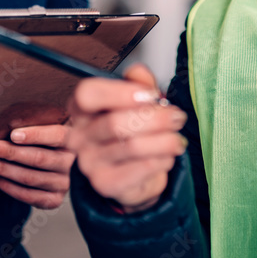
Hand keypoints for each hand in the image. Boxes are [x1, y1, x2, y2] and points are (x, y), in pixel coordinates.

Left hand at [0, 121, 74, 209]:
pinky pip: (29, 196)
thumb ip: (25, 122)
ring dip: (4, 169)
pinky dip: (9, 186)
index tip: (13, 134)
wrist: (39, 162)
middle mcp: (71, 161)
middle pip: (40, 158)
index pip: (58, 136)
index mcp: (72, 137)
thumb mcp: (33, 123)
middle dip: (11, 152)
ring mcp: (64, 182)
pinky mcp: (54, 199)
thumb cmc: (34, 137)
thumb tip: (8, 126)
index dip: (36, 135)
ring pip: (31, 178)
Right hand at [66, 64, 186, 211]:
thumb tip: (138, 74)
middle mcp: (79, 136)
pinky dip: (163, 159)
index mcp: (82, 109)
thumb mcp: (138, 101)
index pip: (87, 94)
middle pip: (115, 123)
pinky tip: (166, 156)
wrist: (135, 174)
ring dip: (165, 140)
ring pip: (133, 147)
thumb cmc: (133, 132)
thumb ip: (139, 82)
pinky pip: (142, 168)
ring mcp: (89, 162)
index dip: (122, 92)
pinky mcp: (106, 184)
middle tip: (177, 117)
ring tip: (177, 139)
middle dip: (156, 118)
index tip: (150, 95)